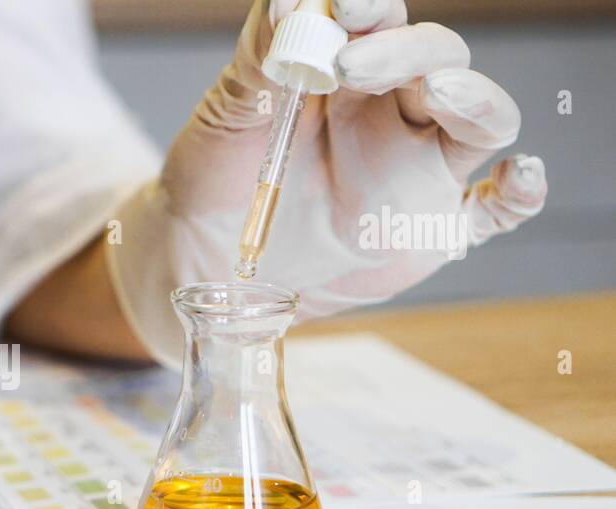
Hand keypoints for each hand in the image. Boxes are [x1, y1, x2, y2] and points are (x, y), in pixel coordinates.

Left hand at [105, 0, 545, 362]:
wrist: (208, 262)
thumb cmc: (217, 180)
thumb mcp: (226, 115)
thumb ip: (258, 56)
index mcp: (348, 75)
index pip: (381, 23)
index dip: (371, 7)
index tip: (344, 4)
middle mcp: (394, 114)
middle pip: (437, 59)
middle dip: (405, 51)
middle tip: (352, 62)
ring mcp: (419, 171)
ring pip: (480, 120)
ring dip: (473, 98)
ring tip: (439, 90)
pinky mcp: (432, 231)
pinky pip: (494, 211)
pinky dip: (520, 193)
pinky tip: (520, 174)